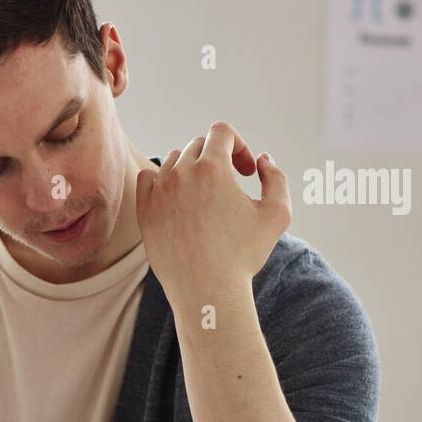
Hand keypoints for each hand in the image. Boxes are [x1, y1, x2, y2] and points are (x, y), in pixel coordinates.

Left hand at [135, 122, 289, 310]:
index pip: (221, 131)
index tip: (246, 172)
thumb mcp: (277, 213)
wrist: (206, 290)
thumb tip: (261, 159)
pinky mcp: (144, 210)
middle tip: (231, 186)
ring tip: (207, 195)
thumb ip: (275, 177)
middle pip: (198, 145)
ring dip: (192, 169)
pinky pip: (149, 178)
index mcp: (212, 168)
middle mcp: (180, 173)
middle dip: (218, 158)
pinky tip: (179, 199)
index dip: (239, 146)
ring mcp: (158, 191)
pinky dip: (164, 180)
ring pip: (174, 160)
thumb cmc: (244, 255)